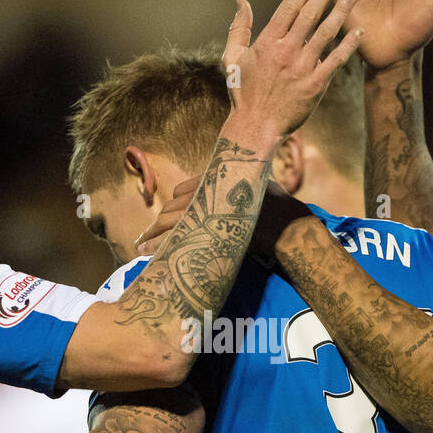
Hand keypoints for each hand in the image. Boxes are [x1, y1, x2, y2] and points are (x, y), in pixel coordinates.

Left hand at [137, 177, 311, 263]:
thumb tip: (228, 194)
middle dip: (158, 223)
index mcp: (218, 178)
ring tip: (141, 247)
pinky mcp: (213, 230)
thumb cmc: (278, 209)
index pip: (184, 191)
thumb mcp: (257, 188)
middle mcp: (211, 191)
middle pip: (174, 207)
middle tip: (144, 237)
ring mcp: (212, 210)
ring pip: (173, 221)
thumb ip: (237, 189)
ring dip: (155, 235)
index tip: (162, 219)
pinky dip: (166, 244)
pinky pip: (182, 237)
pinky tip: (154, 253)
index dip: (171, 207)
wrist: (290, 228)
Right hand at [222, 0, 361, 145]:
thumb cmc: (244, 92)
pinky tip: (360, 31)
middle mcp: (286, 51)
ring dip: (341, 10)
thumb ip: (239, 28)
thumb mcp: (232, 58)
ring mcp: (302, 68)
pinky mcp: (315, 85)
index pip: (290, 6)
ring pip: (326, 32)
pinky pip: (336, 60)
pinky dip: (349, 45)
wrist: (255, 126)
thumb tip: (241, 2)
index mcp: (267, 42)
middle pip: (310, 13)